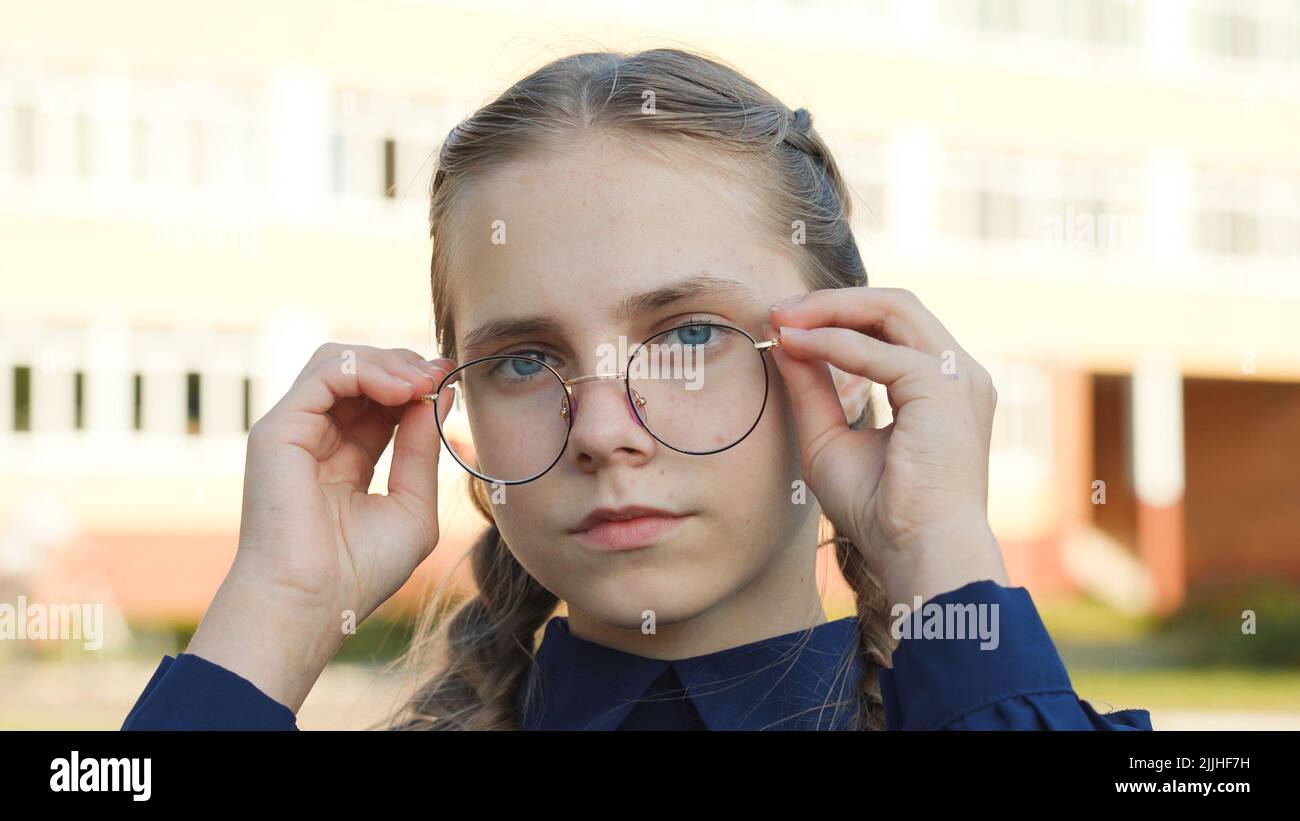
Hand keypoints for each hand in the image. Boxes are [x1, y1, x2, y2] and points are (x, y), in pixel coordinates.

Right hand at [186, 343, 455, 710]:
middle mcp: (315, 437)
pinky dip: (367, 369)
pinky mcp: (278, 428)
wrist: (313, 604)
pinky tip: (401, 390)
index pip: (380, 399)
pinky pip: (324, 372)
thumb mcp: (411, 504)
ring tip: (421, 383)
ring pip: (339, 361)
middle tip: (440, 376)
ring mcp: (294, 430)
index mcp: (344, 456)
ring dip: (388, 363)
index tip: (450, 380)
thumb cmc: (359, 570)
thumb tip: (437, 393)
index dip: (415, 383)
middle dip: (405, 366)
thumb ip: (421, 449)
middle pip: (360, 372)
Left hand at [769, 287, 1008, 604]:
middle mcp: (958, 373)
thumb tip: (783, 341)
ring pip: (893, 309)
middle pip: (895, 306)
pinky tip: (795, 344)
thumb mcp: (829, 440)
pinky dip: (832, 342)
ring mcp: (957, 376)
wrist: (918, 553)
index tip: (782, 324)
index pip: (891, 327)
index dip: (835, 317)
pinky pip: (878, 350)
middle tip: (777, 311)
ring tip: (784, 319)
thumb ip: (811, 390)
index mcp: (940, 386)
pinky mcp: (943, 386)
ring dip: (831, 309)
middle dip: (831, 302)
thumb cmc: (881, 512)